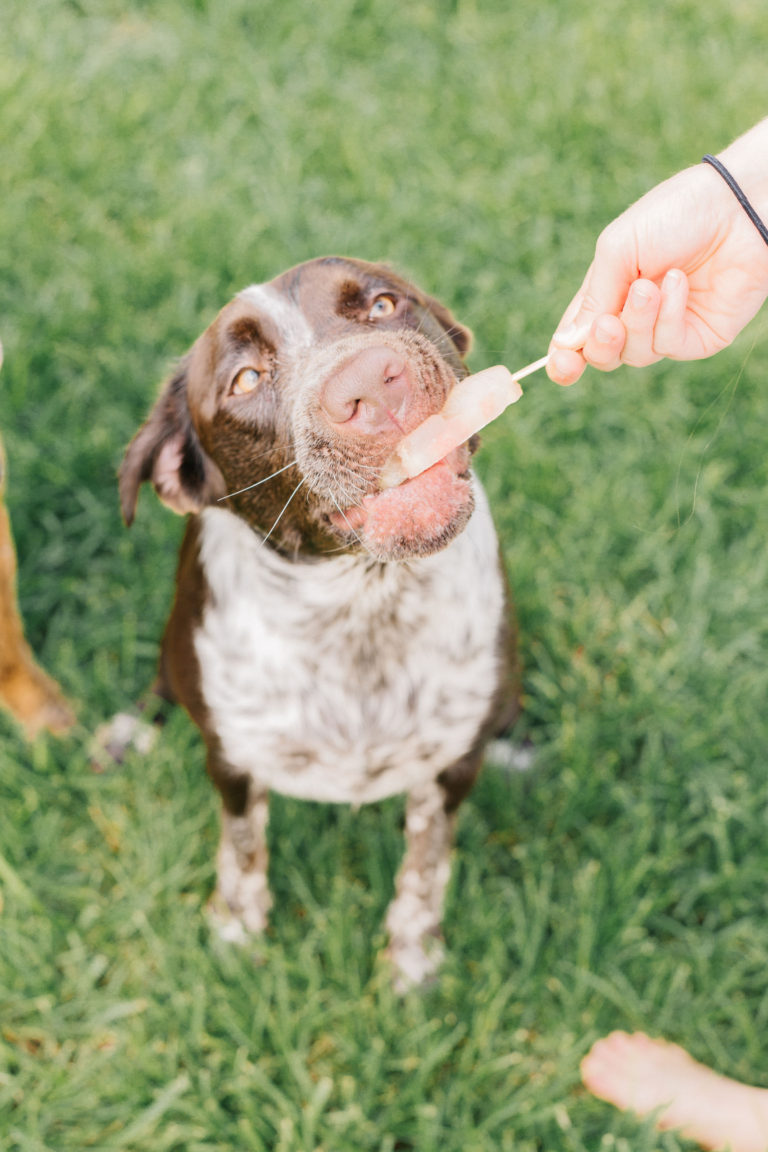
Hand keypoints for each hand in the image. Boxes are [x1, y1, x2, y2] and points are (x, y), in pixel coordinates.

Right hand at [547, 124, 767, 384]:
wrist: (736, 207)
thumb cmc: (675, 214)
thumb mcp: (619, 249)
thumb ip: (592, 298)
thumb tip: (563, 345)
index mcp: (608, 293)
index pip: (577, 338)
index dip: (564, 358)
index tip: (559, 363)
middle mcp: (635, 317)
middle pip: (603, 356)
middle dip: (601, 345)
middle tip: (608, 323)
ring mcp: (667, 329)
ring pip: (635, 354)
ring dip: (638, 321)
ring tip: (650, 285)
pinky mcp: (698, 336)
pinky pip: (669, 345)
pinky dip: (668, 316)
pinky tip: (678, 282)